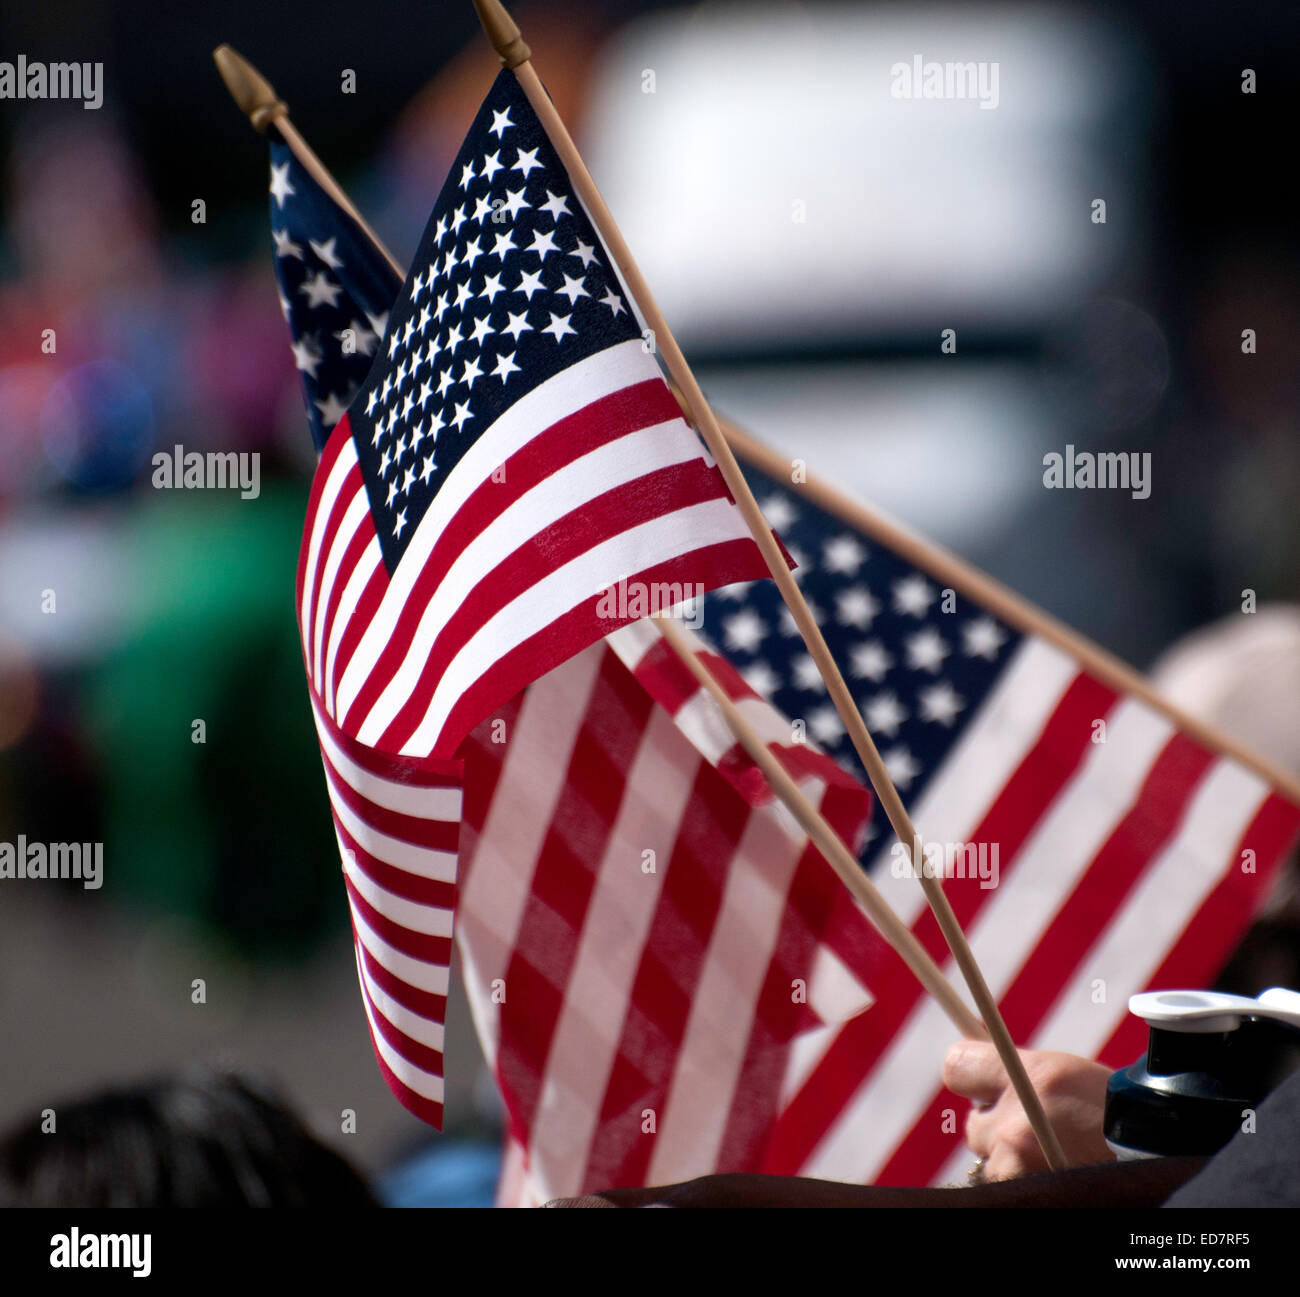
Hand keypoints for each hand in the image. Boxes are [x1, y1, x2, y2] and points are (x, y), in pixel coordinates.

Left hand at [943, 1041, 1114, 1180]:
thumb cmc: (1111, 1113)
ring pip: (990, 1161)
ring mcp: (1021, 1159)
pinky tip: (1054, 1176)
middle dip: (998, 1129)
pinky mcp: (1024, 1189)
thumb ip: (1015, 1070)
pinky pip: (1003, 1185)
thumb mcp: (1066, 1074)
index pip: (956, 1066)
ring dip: (1010, 1161)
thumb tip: (969, 1067)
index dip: (967, 1075)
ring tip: (1054, 1158)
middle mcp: (1021, 1117)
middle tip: (1036, 1132)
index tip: (976, 1084)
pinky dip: (1021, 1183)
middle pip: (974, 1125)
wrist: (1158, 1156)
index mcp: (1035, 1076)